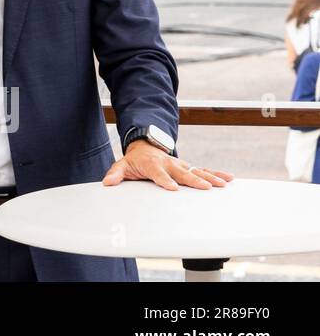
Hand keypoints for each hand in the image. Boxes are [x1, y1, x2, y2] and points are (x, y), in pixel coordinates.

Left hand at [102, 141, 233, 190]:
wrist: (145, 147)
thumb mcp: (122, 165)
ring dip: (210, 177)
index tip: (173, 188)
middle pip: (182, 173)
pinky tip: (229, 179)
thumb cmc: (135, 160)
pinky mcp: (187, 167)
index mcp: (152, 164)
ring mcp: (180, 165)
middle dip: (194, 180)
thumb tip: (107, 183)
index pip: (158, 173)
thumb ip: (115, 174)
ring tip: (223, 184)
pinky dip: (216, 173)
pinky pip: (203, 170)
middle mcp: (169, 164)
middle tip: (206, 187)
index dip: (165, 180)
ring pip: (197, 171)